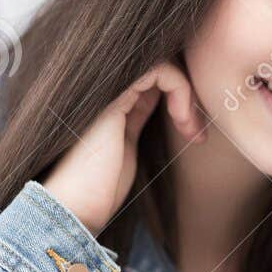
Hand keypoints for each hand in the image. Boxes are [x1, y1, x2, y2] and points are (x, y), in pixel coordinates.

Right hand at [42, 63, 205, 233]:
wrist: (76, 207)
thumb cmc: (99, 187)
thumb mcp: (127, 142)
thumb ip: (138, 112)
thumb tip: (163, 95)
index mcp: (106, 96)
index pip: (151, 74)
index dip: (180, 95)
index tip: (193, 133)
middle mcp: (104, 87)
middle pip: (158, 65)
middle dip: (187, 94)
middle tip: (196, 132)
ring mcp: (106, 87)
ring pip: (161, 64)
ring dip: (187, 94)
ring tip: (191, 129)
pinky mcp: (114, 95)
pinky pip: (158, 71)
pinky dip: (180, 89)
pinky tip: (181, 119)